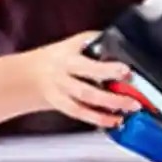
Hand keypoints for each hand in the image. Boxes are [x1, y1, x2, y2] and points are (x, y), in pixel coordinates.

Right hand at [18, 32, 142, 127]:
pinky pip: (80, 114)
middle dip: (110, 97)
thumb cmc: (56, 58)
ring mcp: (61, 92)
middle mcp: (63, 75)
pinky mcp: (62, 105)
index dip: (107, 67)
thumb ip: (94, 41)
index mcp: (67, 56)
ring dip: (108, 106)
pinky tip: (114, 120)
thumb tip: (121, 41)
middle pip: (85, 87)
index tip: (126, 71)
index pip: (88, 61)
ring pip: (84, 101)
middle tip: (133, 97)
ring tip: (129, 108)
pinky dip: (99, 119)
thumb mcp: (72, 43)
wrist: (28, 75)